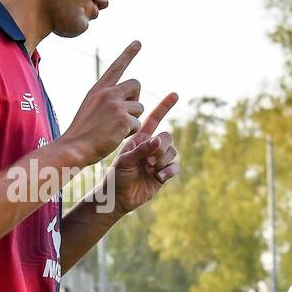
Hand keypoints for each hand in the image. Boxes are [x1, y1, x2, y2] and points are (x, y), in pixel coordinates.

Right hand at [58, 41, 145, 164]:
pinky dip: (129, 133)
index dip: (128, 54)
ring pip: (139, 107)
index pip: (116, 67)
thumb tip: (126, 98)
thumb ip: (105, 99)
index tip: (138, 42)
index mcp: (99, 89)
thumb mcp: (90, 108)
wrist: (74, 147)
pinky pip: (137, 124)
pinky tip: (115, 136)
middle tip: (126, 113)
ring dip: (132, 119)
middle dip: (136, 98)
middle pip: (136, 84)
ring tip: (115, 129)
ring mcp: (116, 105)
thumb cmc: (82, 133)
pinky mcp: (123, 119)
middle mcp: (108, 93)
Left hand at [106, 92, 178, 215]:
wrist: (118, 197)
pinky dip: (169, 171)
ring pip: (172, 152)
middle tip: (148, 161)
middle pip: (167, 137)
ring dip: (163, 161)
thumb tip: (160, 139)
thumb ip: (142, 149)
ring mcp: (158, 160)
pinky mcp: (163, 173)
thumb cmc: (116, 176)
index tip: (175, 94)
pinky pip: (175, 166)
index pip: (154, 119)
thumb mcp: (125, 160)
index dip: (165, 106)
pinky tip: (159, 177)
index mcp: (140, 139)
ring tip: (150, 170)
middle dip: (161, 148)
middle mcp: (150, 147)